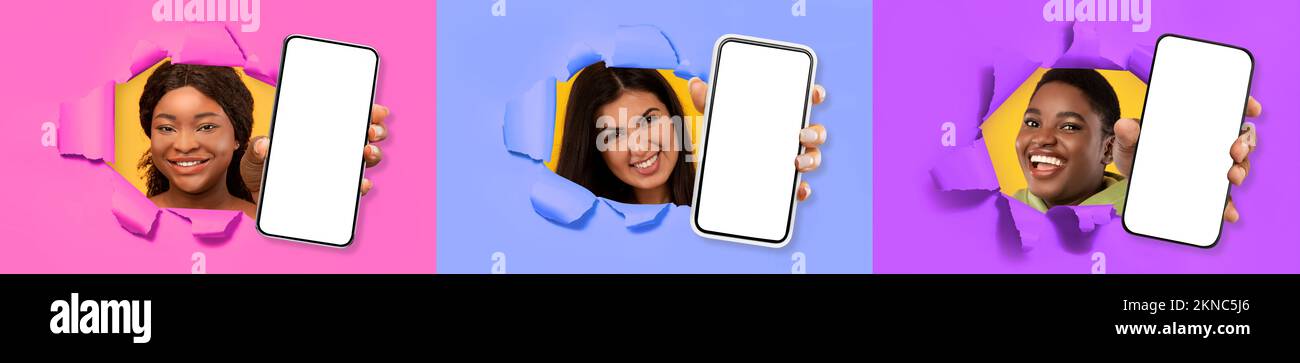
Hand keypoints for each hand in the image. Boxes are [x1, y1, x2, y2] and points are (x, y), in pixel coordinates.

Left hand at [240, 104, 390, 198]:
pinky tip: (362, 183)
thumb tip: (264, 144)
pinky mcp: (337, 195)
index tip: (375, 109)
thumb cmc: (259, 171)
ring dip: (373, 155)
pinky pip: (356, 190)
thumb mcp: (255, 155)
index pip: (349, 117)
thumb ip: (257, 149)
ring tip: (366, 152)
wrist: (256, 200)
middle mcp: (335, 151)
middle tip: (370, 131)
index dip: (367, 111)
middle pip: (366, 136)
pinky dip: (362, 186)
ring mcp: (338, 172)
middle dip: (375, 130)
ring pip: (367, 160)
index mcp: (320, 133)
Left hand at [688, 78, 826, 200]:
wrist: (719, 172)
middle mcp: (793, 138)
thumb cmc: (728, 136)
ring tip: (796, 162)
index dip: (814, 94)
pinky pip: (800, 187)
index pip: (804, 101)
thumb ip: (709, 102)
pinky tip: (798, 190)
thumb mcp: (718, 119)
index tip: (815, 94)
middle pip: (816, 132)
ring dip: (811, 160)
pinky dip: (802, 189)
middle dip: (815, 132)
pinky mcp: (786, 183)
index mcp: (781, 116)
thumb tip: (694, 83)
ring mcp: (792, 160)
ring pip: (813, 158)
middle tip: (801, 134)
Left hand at [1112, 97, 1259, 221]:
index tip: (1252, 109)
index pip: (1227, 110)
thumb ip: (1127, 133)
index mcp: (1196, 124)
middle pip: (1238, 140)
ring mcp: (1210, 168)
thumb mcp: (1129, 140)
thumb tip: (1124, 125)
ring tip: (1233, 178)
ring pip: (1236, 166)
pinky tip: (1228, 213)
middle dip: (1244, 144)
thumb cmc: (1136, 150)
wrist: (1130, 176)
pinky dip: (1228, 205)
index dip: (1244, 105)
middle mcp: (1210, 144)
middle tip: (1235, 151)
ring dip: (1241, 171)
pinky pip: (1222, 198)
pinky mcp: (1205, 190)